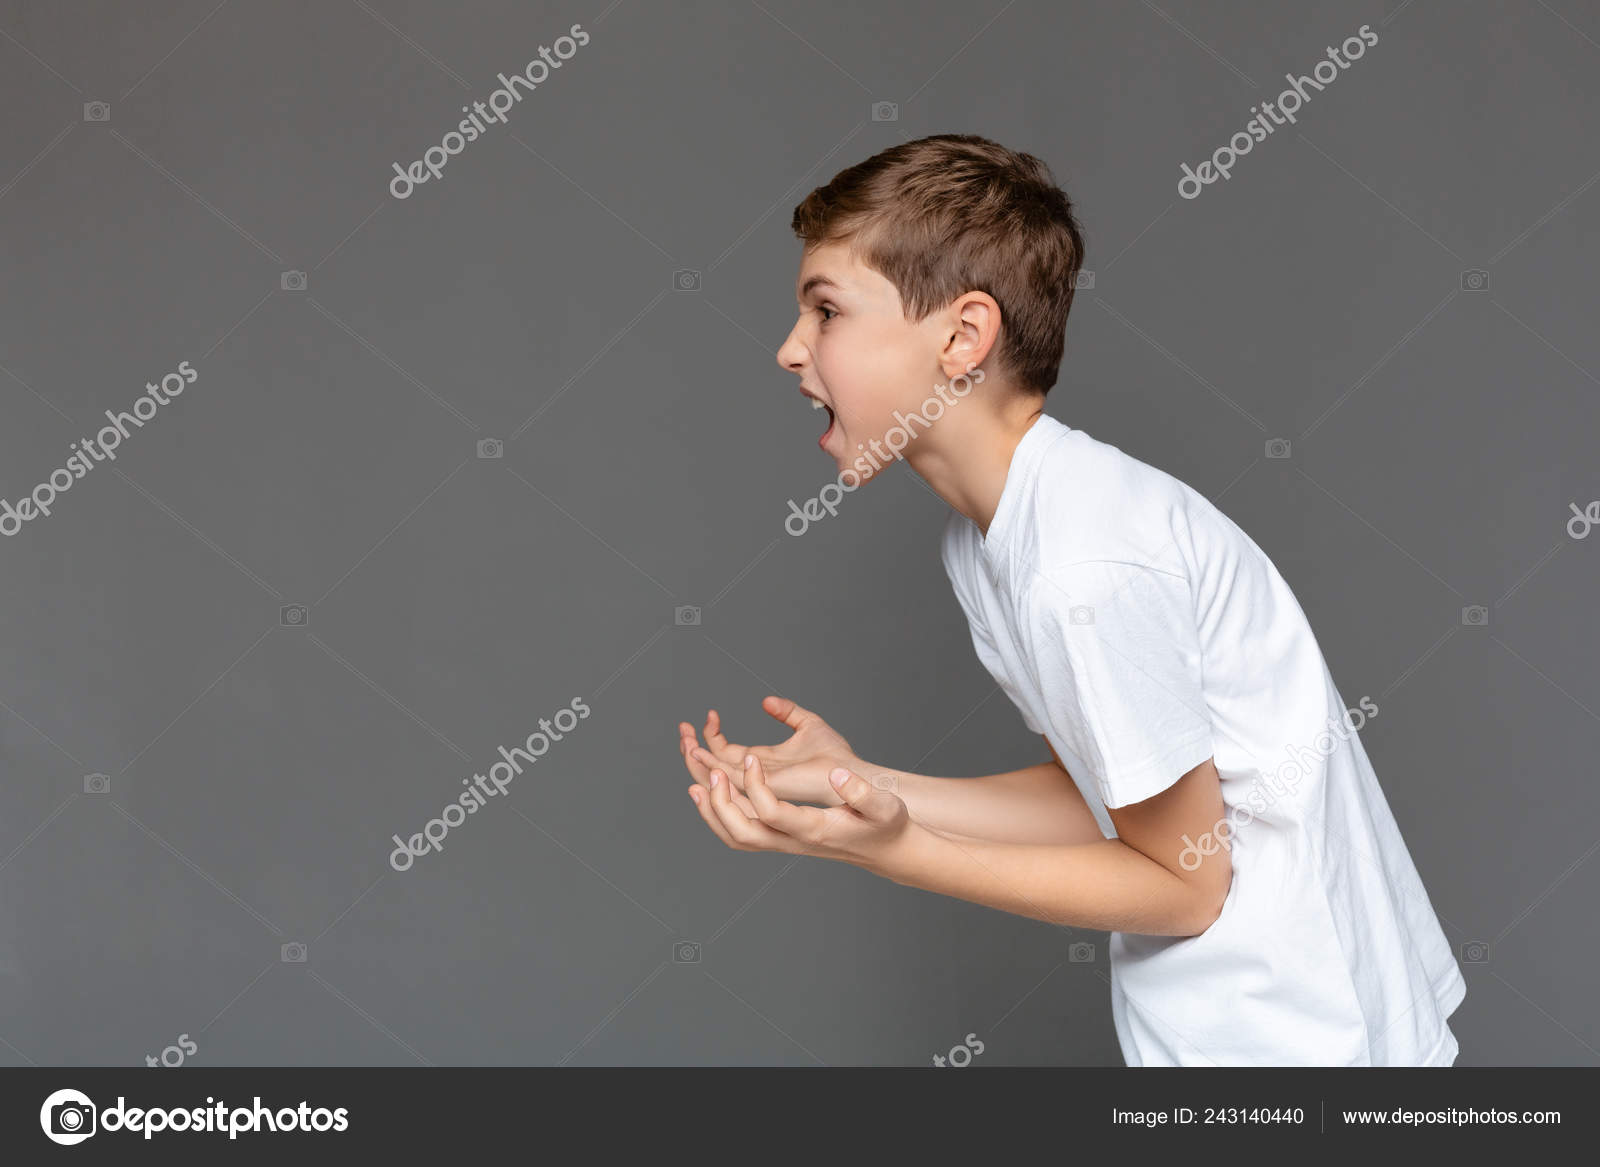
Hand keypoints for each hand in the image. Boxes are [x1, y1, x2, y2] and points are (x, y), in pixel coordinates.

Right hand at [678, 696, 862, 806]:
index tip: (710, 714)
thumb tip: (766, 701)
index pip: (726, 755)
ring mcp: (758, 784)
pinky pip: (727, 778)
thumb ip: (787, 711)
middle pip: (713, 767)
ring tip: (685, 735)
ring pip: (714, 774)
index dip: (712, 737)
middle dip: (693, 749)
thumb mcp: (809, 724)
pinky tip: (697, 750)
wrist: (854, 774)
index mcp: (763, 765)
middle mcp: (756, 777)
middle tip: (682, 728)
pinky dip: (709, 765)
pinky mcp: (763, 786)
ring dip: (695, 756)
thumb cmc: (838, 756)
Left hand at [686, 754, 913, 873]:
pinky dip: (722, 815)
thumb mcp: (884, 807)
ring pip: (737, 838)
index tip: (750, 757)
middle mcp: (794, 842)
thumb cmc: (887, 825)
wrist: (888, 851)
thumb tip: (838, 775)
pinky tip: (714, 792)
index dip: (755, 787)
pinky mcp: (783, 839)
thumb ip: (862, 791)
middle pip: (743, 833)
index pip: (771, 814)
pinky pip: (743, 833)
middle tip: (711, 770)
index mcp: (815, 830)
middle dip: (720, 803)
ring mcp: (786, 844)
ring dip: (713, 811)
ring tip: (698, 780)